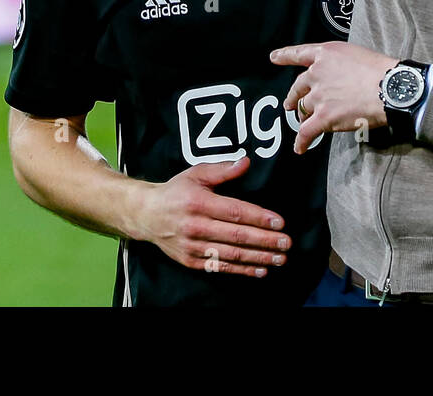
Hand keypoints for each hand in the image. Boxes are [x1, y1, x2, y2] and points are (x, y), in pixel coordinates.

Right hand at [135, 157, 290, 277]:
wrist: (146, 215)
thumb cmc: (175, 191)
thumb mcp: (196, 174)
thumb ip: (222, 170)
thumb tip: (246, 161)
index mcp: (199, 202)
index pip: (235, 212)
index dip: (259, 218)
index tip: (279, 223)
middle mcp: (195, 226)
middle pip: (237, 236)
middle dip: (265, 241)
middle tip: (287, 244)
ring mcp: (192, 246)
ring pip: (231, 254)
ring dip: (258, 258)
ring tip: (279, 258)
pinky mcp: (191, 261)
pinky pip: (220, 267)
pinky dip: (241, 270)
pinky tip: (260, 269)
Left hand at [273, 42, 396, 153]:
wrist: (389, 88)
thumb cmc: (381, 70)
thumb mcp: (357, 54)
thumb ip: (340, 64)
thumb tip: (340, 77)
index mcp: (326, 54)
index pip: (300, 54)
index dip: (285, 55)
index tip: (274, 57)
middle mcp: (317, 73)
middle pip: (298, 86)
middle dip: (294, 96)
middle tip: (291, 103)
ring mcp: (319, 96)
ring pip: (303, 109)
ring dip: (302, 116)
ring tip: (304, 123)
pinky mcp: (323, 117)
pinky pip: (306, 131)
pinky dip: (301, 141)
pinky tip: (299, 147)